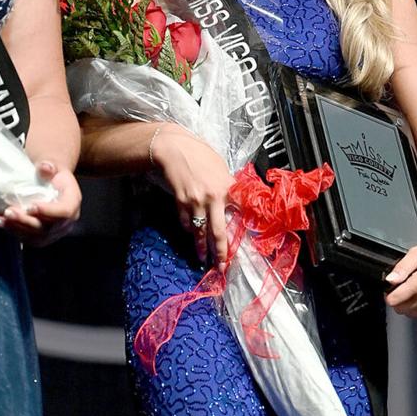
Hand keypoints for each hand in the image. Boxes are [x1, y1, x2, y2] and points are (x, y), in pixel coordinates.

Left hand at [0, 161, 80, 245]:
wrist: (52, 184)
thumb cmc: (53, 174)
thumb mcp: (53, 165)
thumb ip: (50, 166)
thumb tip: (45, 168)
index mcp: (72, 201)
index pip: (65, 211)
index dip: (49, 211)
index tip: (31, 206)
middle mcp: (67, 220)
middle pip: (49, 227)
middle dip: (27, 221)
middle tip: (9, 211)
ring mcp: (55, 231)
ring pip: (38, 237)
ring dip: (18, 229)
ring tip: (1, 219)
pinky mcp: (43, 236)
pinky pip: (30, 239)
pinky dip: (14, 232)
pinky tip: (1, 223)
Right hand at [150, 124, 232, 267]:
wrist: (173, 149)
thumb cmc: (199, 155)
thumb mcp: (221, 169)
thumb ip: (228, 187)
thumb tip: (234, 204)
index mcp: (228, 187)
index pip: (240, 215)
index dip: (242, 232)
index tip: (243, 246)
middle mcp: (214, 197)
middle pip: (219, 232)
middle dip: (221, 252)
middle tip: (222, 266)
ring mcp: (196, 201)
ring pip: (200, 231)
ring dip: (201, 247)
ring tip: (203, 258)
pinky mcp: (181, 202)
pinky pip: (185, 221)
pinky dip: (188, 228)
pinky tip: (190, 231)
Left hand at [383, 237, 416, 318]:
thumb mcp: (416, 253)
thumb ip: (401, 268)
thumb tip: (390, 280)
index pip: (394, 300)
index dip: (389, 294)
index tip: (392, 289)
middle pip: (402, 309)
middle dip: (399, 300)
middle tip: (404, 288)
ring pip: (413, 315)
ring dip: (410, 306)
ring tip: (416, 291)